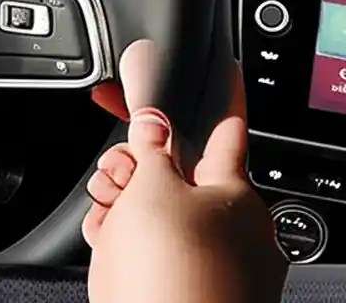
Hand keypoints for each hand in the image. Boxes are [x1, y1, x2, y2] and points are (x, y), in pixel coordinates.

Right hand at [84, 40, 286, 302]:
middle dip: (137, 165)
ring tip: (109, 221)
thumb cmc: (172, 278)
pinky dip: (129, 244)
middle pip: (177, 172)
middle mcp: (233, 228)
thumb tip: (154, 118)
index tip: (222, 64)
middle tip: (116, 174)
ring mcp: (213, 266)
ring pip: (160, 214)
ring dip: (124, 207)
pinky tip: (111, 250)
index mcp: (236, 192)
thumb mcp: (151, 189)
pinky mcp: (189, 293)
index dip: (215, 91)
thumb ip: (151, 146)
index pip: (225, 125)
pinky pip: (155, 253)